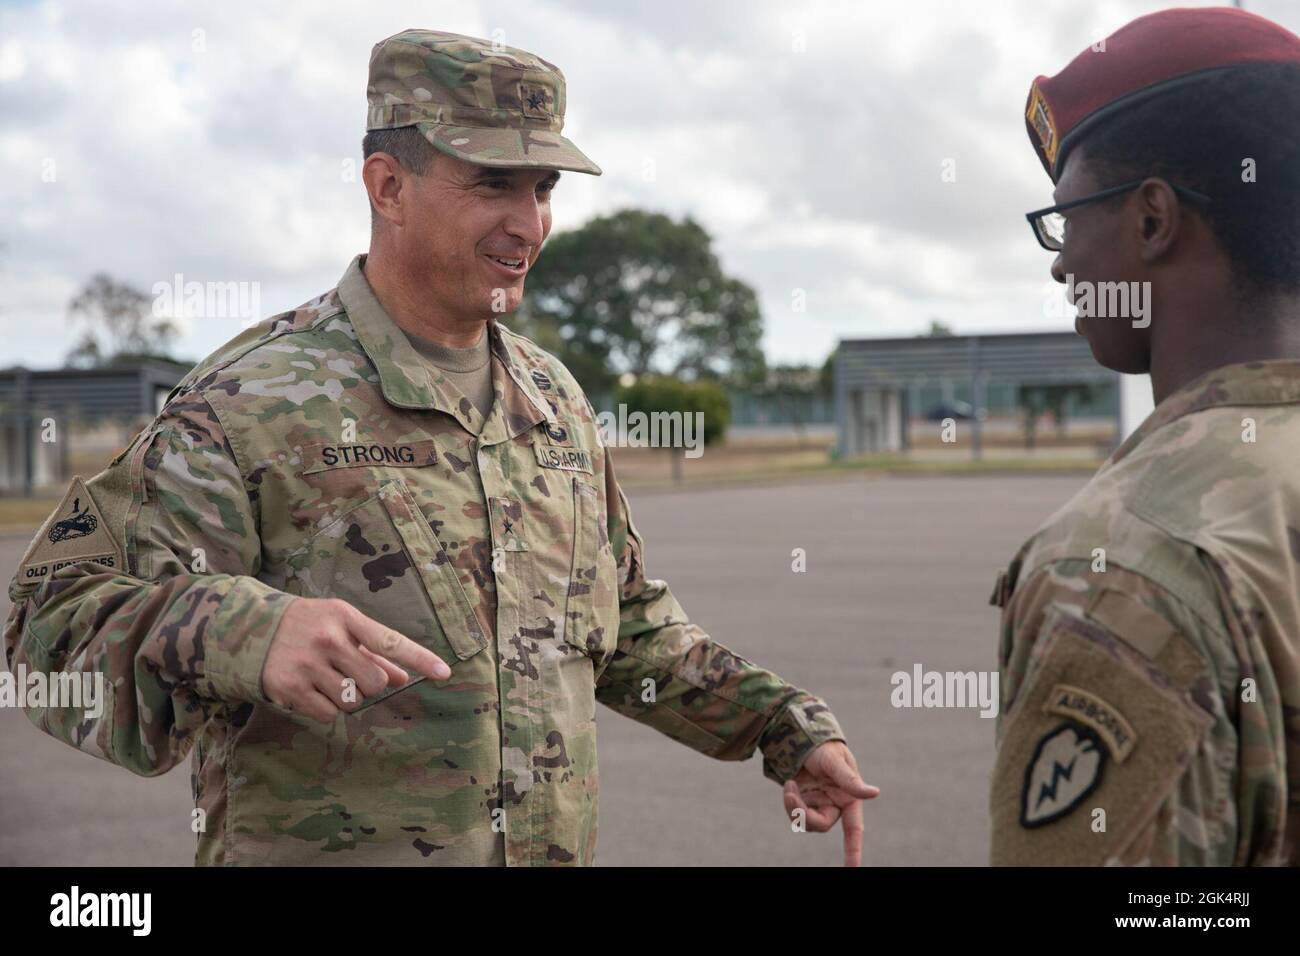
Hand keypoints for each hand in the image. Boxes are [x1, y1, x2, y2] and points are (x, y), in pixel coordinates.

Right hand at [262, 597, 450, 722]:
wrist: (248, 628)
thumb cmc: (309, 625)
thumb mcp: (341, 625)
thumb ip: (373, 650)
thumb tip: (402, 677)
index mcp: (345, 618)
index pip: (390, 641)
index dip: (420, 659)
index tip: (444, 673)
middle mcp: (327, 639)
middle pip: (375, 682)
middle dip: (370, 684)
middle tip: (351, 673)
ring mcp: (307, 664)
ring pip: (352, 701)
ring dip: (347, 697)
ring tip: (327, 679)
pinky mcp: (290, 688)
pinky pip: (328, 714)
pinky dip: (326, 708)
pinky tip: (312, 689)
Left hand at [782, 740, 879, 866]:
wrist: (802, 737)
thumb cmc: (824, 747)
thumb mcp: (835, 761)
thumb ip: (851, 780)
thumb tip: (875, 793)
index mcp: (849, 797)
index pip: (854, 829)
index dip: (853, 850)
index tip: (852, 869)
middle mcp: (835, 803)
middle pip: (822, 824)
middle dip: (805, 814)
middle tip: (791, 795)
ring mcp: (818, 803)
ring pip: (806, 821)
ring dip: (794, 806)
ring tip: (790, 784)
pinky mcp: (804, 801)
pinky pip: (795, 813)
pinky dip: (789, 801)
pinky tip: (789, 784)